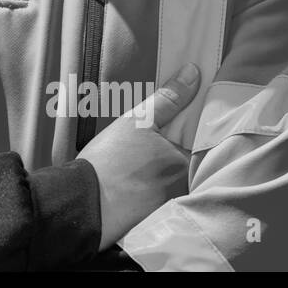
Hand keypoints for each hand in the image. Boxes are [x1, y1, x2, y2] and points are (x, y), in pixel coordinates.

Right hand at [76, 63, 200, 250]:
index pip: (203, 137)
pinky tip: (140, 174)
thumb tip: (194, 72)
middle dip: (181, 145)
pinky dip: (156, 183)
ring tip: (145, 155)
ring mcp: (172, 204)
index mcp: (188, 163)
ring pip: (177, 176)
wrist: (84, 203)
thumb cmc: (111, 161)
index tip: (182, 114)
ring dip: (168, 165)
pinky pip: (164, 192)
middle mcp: (187, 187)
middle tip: (158, 136)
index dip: (193, 123)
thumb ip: (168, 98)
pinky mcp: (156, 215)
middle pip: (191, 158)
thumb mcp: (138, 121)